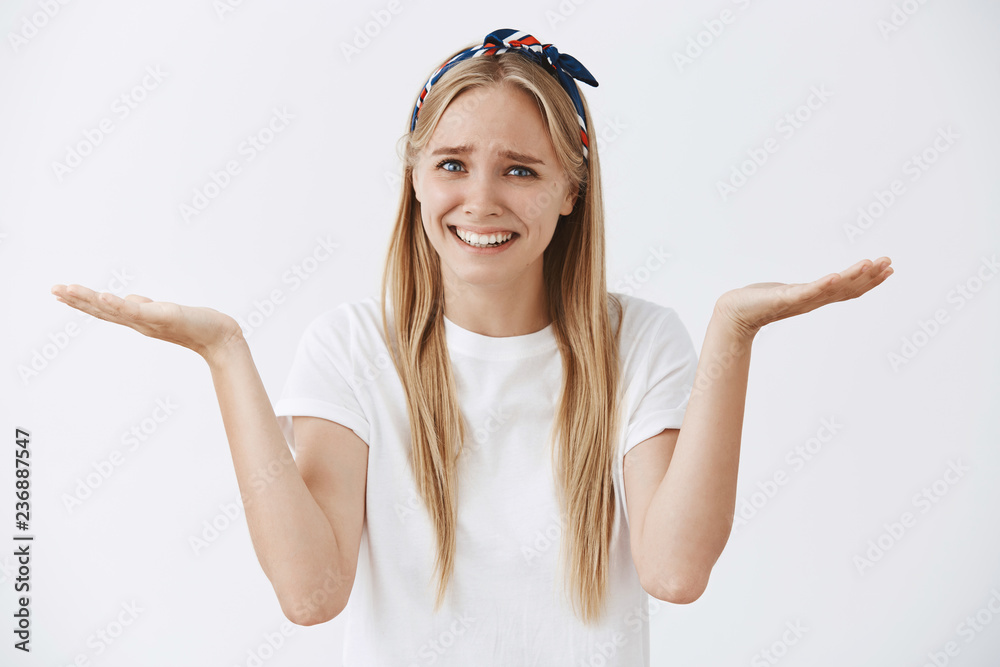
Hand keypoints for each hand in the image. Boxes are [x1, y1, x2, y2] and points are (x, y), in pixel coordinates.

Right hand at [50, 283, 244, 360]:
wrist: (219, 337)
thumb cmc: (194, 324)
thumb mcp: (163, 312)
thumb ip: (144, 306)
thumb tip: (128, 299)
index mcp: (137, 320)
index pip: (104, 309)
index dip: (82, 301)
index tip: (60, 292)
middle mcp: (139, 323)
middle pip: (102, 310)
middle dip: (76, 300)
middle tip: (52, 290)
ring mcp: (149, 321)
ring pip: (114, 310)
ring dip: (89, 300)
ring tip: (67, 289)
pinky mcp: (163, 317)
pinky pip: (137, 311)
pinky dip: (120, 304)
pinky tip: (104, 296)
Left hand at [715, 257, 893, 338]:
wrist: (734, 314)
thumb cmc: (758, 302)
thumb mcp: (788, 293)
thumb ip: (803, 290)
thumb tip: (815, 284)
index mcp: (814, 298)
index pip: (848, 290)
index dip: (869, 280)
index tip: (888, 268)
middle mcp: (811, 301)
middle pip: (847, 289)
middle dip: (869, 276)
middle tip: (889, 263)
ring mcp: (798, 301)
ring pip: (832, 289)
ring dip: (852, 276)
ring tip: (870, 263)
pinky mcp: (783, 300)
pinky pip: (806, 292)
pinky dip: (822, 285)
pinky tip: (835, 276)